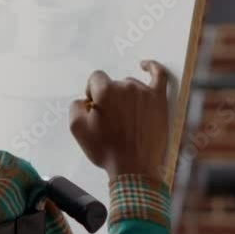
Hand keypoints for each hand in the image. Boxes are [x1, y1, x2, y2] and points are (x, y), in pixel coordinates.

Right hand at [69, 60, 169, 180]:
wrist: (134, 168)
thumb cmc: (105, 149)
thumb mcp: (76, 129)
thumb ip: (75, 106)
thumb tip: (85, 100)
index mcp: (105, 91)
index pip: (95, 79)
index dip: (92, 92)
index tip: (94, 108)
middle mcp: (126, 87)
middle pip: (113, 83)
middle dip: (109, 98)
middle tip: (110, 120)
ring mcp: (145, 92)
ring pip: (130, 84)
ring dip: (125, 96)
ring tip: (125, 118)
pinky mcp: (159, 100)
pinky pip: (159, 75)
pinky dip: (152, 67)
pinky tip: (145, 65)